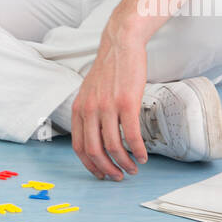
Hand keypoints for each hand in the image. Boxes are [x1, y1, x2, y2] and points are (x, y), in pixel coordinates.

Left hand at [70, 28, 147, 179]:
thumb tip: (95, 136)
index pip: (79, 146)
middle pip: (94, 151)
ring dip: (124, 163)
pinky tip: (143, 156)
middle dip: (107, 169)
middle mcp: (90, 109)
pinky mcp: (126, 103)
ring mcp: (107, 106)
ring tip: (133, 169)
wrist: (121, 45)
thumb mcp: (89, 91)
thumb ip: (88, 112)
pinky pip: (131, 135)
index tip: (100, 174)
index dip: (90, 165)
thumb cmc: (109, 69)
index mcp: (79, 108)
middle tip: (118, 177)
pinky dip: (137, 151)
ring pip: (113, 146)